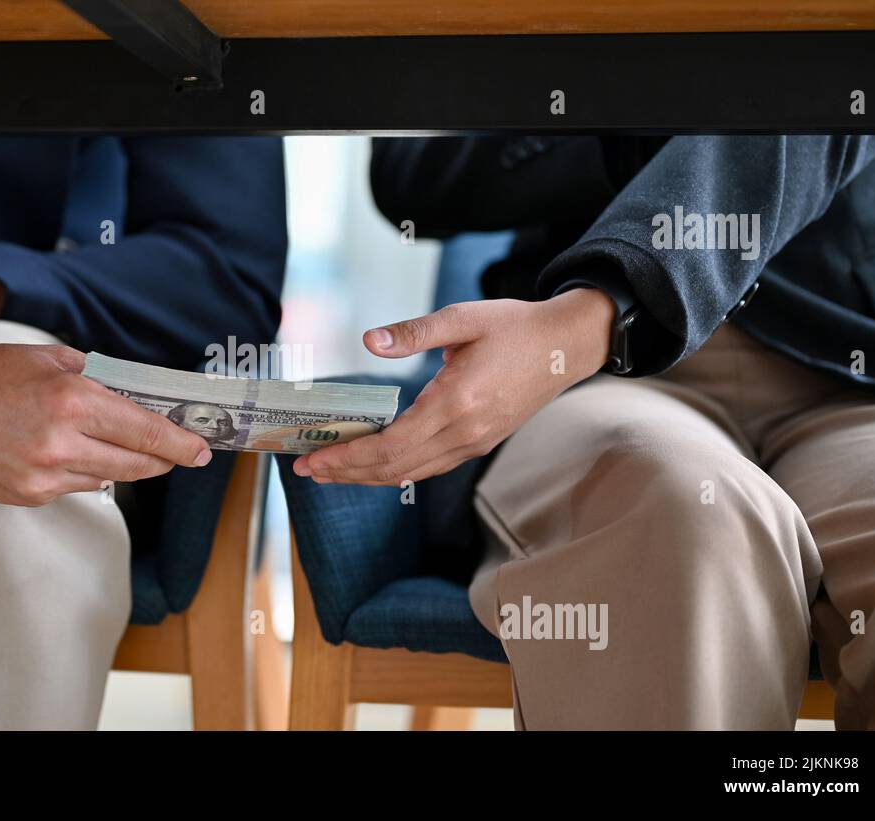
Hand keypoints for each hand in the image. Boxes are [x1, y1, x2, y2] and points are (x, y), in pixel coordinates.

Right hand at [0, 341, 213, 505]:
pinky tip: (66, 453)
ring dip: (120, 465)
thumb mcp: (42, 358)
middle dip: (162, 460)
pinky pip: (71, 487)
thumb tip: (128, 395)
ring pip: (105, 477)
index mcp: (72, 401)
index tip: (202, 450)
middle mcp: (62, 444)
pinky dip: (80, 471)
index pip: (146, 432)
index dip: (180, 444)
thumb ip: (91, 377)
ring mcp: (42, 478)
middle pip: (135, 464)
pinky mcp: (24, 497)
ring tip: (122, 449)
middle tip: (180, 454)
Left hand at [292, 289, 614, 485]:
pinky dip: (394, 470)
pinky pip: (429, 467)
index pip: (389, 446)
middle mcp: (465, 433)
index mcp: (456, 403)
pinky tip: (372, 463)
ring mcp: (474, 443)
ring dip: (367, 476)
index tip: (312, 459)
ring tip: (331, 471)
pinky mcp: (480, 442)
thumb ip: (414, 332)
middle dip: (346, 473)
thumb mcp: (463, 317)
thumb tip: (370, 340)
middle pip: (394, 469)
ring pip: (411, 473)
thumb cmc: (515, 327)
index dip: (347, 458)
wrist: (567, 346)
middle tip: (306, 470)